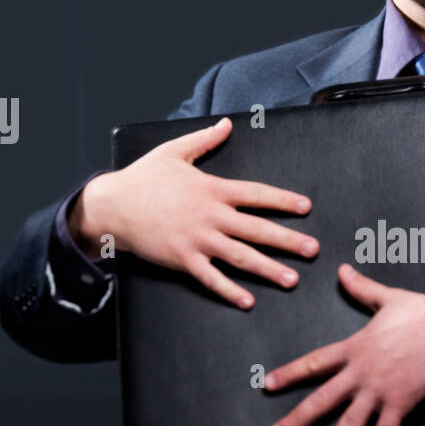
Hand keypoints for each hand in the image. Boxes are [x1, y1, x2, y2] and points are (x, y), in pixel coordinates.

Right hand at [69, 117, 317, 307]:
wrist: (112, 205)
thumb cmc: (142, 177)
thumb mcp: (174, 151)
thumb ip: (204, 140)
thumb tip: (227, 124)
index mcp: (212, 189)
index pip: (256, 194)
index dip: (283, 201)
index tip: (306, 207)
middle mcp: (210, 216)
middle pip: (257, 229)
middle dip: (288, 240)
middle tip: (313, 249)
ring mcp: (198, 239)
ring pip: (241, 256)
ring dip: (269, 269)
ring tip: (292, 279)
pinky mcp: (183, 259)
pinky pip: (211, 278)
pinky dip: (229, 290)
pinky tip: (248, 301)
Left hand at [265, 264, 424, 425]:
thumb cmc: (420, 313)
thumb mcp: (386, 298)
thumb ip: (361, 288)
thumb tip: (343, 270)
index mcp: (354, 349)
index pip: (313, 363)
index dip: (289, 374)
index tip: (268, 385)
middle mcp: (360, 374)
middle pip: (322, 401)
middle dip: (296, 420)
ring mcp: (379, 392)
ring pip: (349, 425)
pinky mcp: (400, 404)